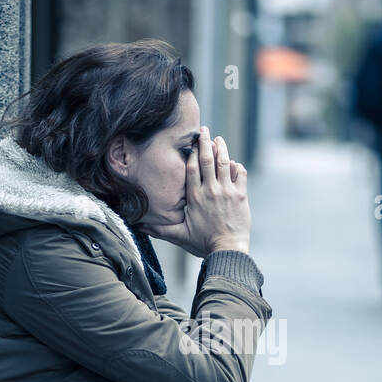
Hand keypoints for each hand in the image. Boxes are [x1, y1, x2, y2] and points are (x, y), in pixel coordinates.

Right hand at [143, 127, 250, 256]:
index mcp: (194, 196)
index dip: (192, 153)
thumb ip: (160, 229)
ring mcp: (226, 192)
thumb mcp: (179, 235)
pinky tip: (233, 163)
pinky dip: (237, 166)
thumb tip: (140, 228)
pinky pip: (240, 174)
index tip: (192, 142)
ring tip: (219, 139)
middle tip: (204, 131)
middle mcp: (210, 190)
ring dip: (222, 149)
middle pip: (207, 159)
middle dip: (205, 142)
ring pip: (224, 163)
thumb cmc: (203, 244)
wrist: (227, 250)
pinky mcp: (240, 196)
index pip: (192, 168)